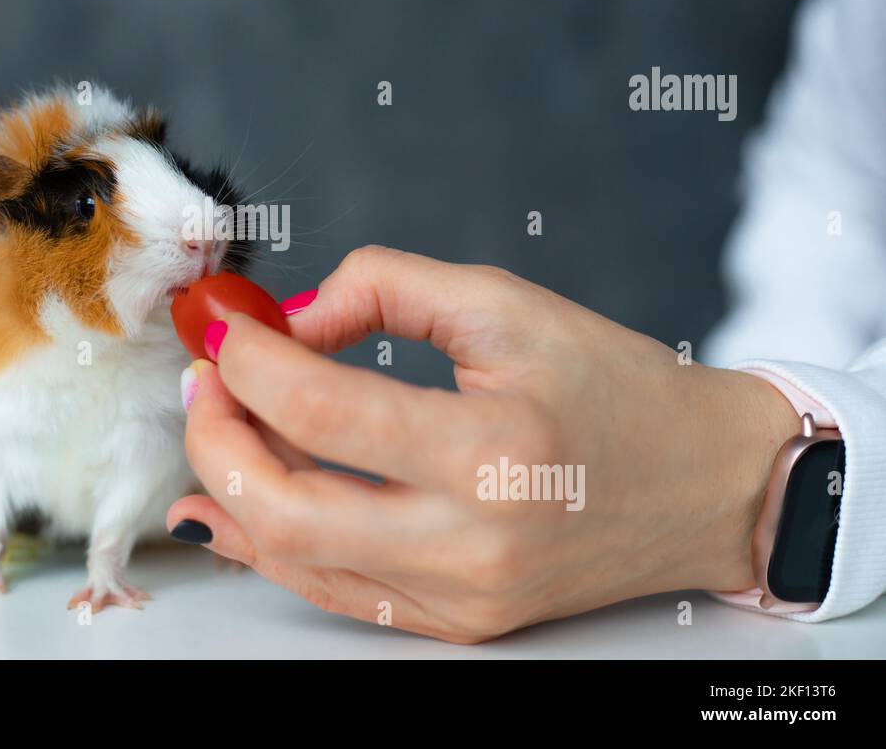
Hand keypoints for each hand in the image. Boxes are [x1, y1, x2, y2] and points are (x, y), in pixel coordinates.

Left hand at [167, 246, 800, 642]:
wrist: (703, 485)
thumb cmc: (614, 387)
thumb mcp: (506, 304)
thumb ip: (385, 285)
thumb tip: (289, 320)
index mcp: (495, 450)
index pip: (322, 412)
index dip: (248, 361)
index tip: (224, 327)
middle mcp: (474, 542)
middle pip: (284, 505)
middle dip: (214, 433)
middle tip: (206, 379)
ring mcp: (462, 598)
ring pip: (293, 559)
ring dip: (228, 485)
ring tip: (215, 422)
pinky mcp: (456, 624)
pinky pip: (331, 591)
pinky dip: (268, 543)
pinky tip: (230, 501)